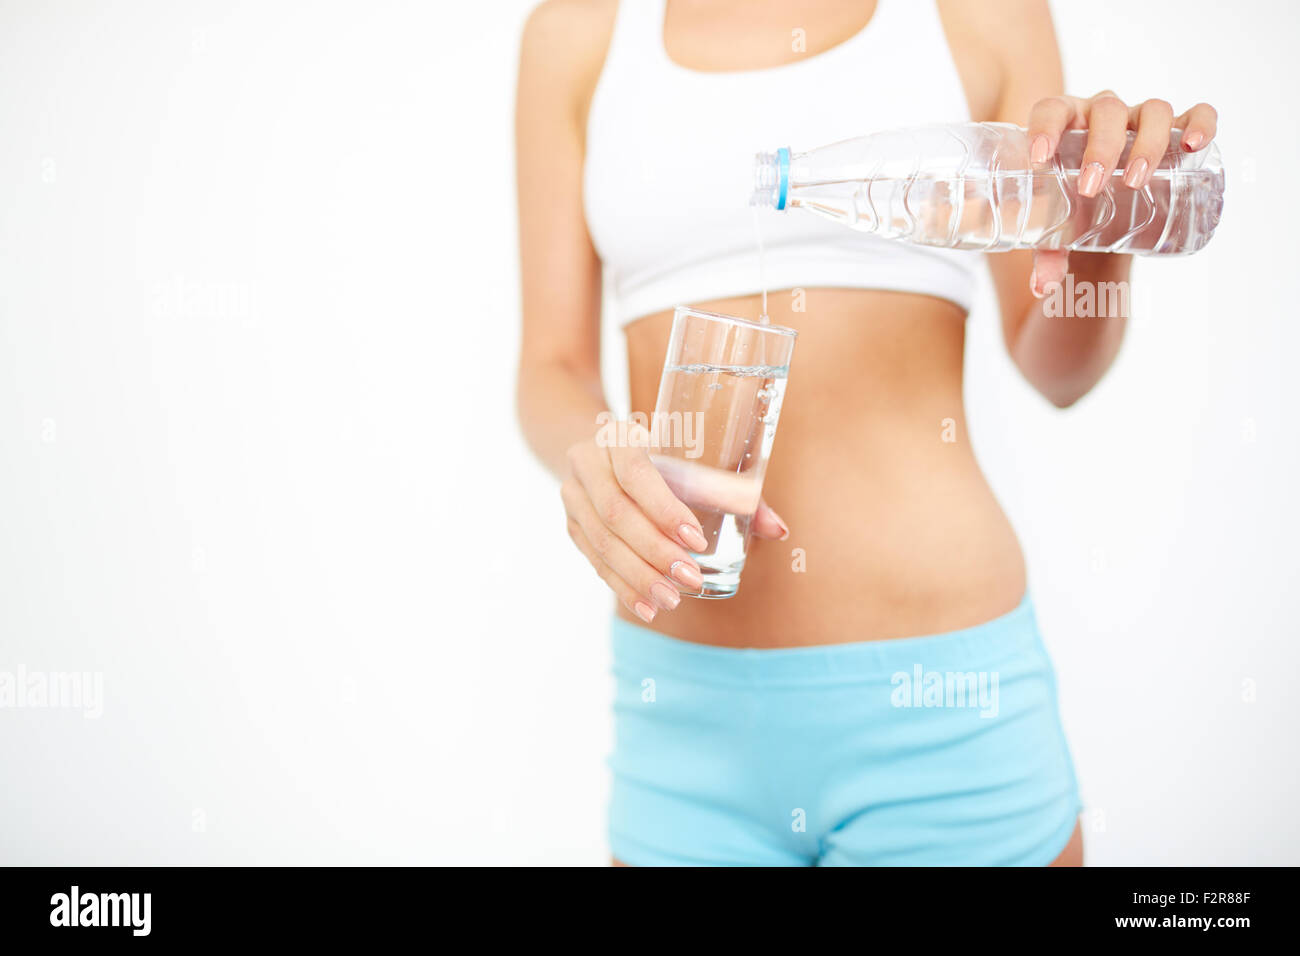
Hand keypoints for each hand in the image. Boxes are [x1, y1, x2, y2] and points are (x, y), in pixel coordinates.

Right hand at [561, 424, 788, 622]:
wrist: (597, 445)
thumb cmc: (660, 451)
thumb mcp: (689, 457)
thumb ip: (734, 490)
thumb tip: (778, 530)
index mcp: (619, 437)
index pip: (635, 473)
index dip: (663, 508)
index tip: (696, 538)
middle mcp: (588, 464)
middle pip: (616, 514)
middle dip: (655, 552)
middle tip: (691, 578)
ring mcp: (574, 497)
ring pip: (602, 542)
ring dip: (639, 576)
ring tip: (673, 599)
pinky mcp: (572, 526)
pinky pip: (594, 561)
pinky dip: (623, 587)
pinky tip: (648, 607)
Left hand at [1025, 90, 1217, 295]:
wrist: (1105, 213)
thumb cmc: (1072, 208)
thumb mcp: (1057, 228)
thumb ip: (1047, 254)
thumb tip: (1043, 288)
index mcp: (1065, 125)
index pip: (1052, 111)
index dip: (1046, 127)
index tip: (1040, 157)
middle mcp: (1103, 115)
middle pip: (1107, 112)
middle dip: (1101, 148)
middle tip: (1091, 188)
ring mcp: (1141, 121)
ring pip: (1152, 111)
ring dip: (1147, 143)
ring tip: (1136, 181)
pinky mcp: (1176, 131)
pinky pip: (1196, 113)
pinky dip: (1201, 122)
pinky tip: (1195, 144)